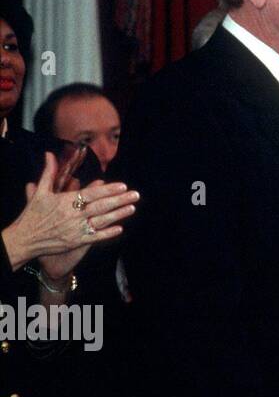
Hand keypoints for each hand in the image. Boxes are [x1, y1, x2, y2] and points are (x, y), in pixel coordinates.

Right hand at [2, 154, 137, 268]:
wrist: (24, 239)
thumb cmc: (33, 215)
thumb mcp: (40, 193)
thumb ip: (48, 173)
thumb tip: (49, 154)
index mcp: (66, 202)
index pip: (91, 194)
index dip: (107, 190)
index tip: (122, 185)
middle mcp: (73, 215)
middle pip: (100, 207)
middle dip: (119, 200)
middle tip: (135, 195)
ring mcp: (76, 230)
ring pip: (101, 221)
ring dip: (118, 215)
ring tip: (132, 208)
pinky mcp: (76, 242)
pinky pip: (95, 238)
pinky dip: (107, 234)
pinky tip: (119, 228)